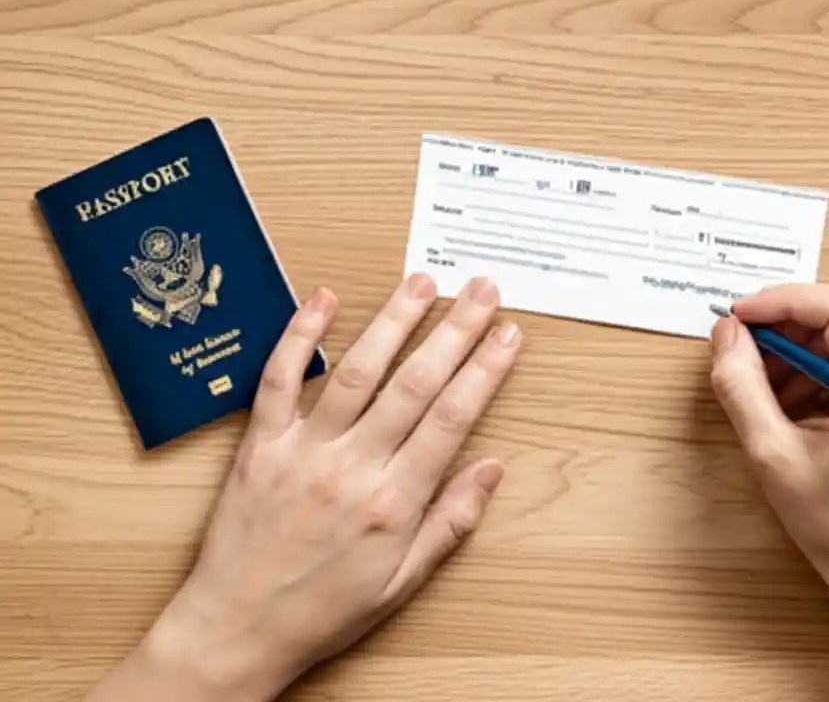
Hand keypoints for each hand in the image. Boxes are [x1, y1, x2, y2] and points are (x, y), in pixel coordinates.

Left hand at [93, 275, 521, 700]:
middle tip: (483, 291)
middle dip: (456, 331)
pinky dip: (299, 336)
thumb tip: (491, 468)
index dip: (486, 370)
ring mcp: (303, 451)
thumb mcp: (402, 583)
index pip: (453, 418)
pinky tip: (324, 299)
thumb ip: (449, 521)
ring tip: (424, 284)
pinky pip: (279, 380)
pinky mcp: (260, 446)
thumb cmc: (321, 613)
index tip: (508, 336)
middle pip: (415, 384)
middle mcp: (352, 468)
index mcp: (393, 503)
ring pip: (357, 371)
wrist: (236, 630)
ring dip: (394, 321)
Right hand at [709, 283, 828, 587]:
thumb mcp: (771, 454)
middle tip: (748, 341)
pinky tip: (786, 398)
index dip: (785, 301)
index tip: (741, 317)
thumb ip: (742, 387)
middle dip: (791, 316)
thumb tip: (726, 333)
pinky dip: (814, 362)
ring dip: (800, 341)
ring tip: (763, 381)